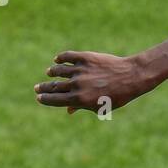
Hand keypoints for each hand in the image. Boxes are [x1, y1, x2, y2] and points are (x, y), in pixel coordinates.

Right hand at [33, 51, 153, 114]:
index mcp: (80, 100)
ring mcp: (80, 70)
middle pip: (54, 86)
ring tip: (49, 73)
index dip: (45, 99)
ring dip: (52, 72)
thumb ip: (83, 107)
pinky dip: (60, 58)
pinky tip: (57, 60)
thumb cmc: (117, 96)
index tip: (39, 97)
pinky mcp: (85, 58)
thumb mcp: (100, 106)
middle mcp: (77, 85)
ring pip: (58, 70)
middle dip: (44, 88)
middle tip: (37, 88)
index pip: (56, 100)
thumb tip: (68, 110)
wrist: (130, 77)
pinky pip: (67, 57)